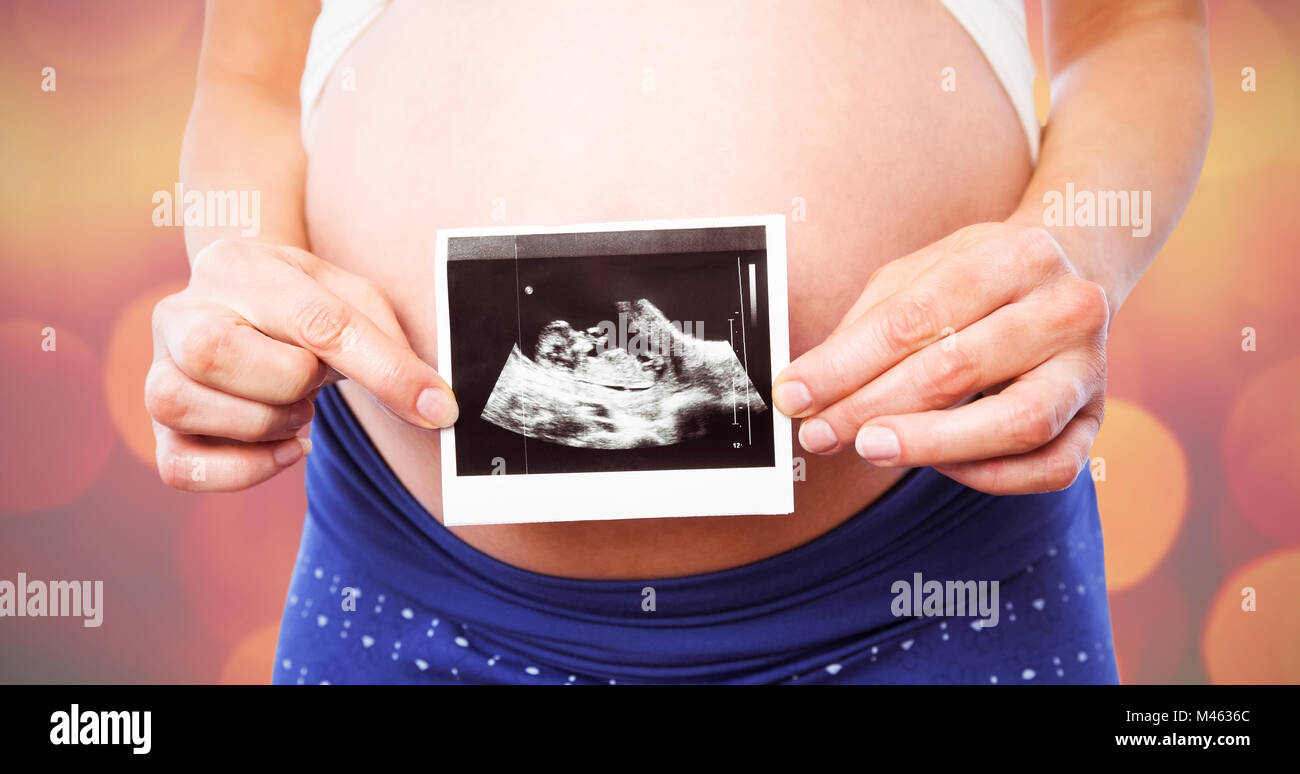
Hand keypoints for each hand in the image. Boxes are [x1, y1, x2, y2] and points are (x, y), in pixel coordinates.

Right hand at [146, 239, 457, 491]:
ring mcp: (157, 369)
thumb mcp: (354, 299)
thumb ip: (391, 346)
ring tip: (296, 406)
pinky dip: (242, 469)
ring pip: (184, 404)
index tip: (436, 406)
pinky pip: (180, 466)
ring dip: (264, 422)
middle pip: (216, 354)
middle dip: (289, 381)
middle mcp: (181, 311)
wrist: (245, 301)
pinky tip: (283, 448)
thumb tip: (432, 408)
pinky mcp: (159, 429)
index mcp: (240, 266)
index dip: (384, 371)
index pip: (315, 320)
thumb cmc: (307, 301)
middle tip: (314, 379)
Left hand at [772, 222, 1109, 494]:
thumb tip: (808, 388)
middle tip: (821, 431)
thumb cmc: (982, 279)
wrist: (1072, 273)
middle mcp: (1064, 308)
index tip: (795, 394)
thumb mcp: (920, 273)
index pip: (915, 317)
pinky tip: (940, 463)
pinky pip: (1048, 467)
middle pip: (957, 368)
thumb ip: (866, 328)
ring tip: (871, 447)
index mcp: (1015, 256)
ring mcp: (1088, 367)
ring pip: (1015, 422)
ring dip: (931, 444)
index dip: (845, 363)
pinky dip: (988, 474)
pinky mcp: (1096, 419)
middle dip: (872, 407)